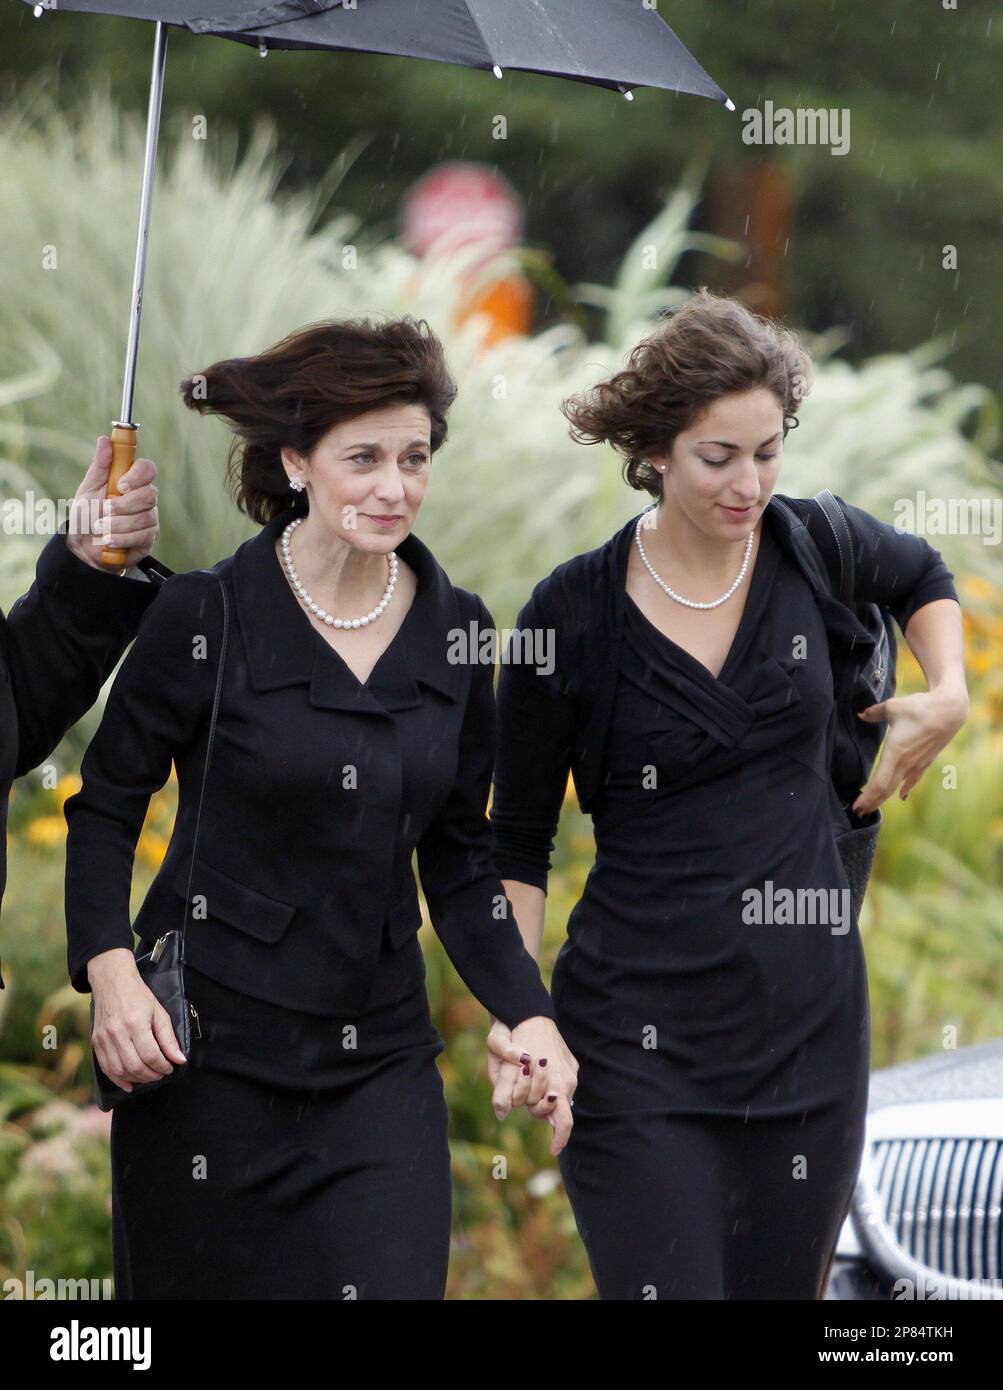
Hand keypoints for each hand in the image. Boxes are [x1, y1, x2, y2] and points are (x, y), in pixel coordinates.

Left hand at [65, 436, 159, 570]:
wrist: (84, 546)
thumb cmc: (87, 514)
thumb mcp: (89, 488)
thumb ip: (100, 465)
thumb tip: (105, 440)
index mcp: (132, 481)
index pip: (148, 469)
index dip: (137, 476)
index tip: (120, 485)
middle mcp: (145, 498)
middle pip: (149, 495)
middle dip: (123, 505)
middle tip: (104, 511)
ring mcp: (150, 518)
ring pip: (144, 517)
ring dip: (117, 524)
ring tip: (100, 529)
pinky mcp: (149, 538)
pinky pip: (142, 536)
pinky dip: (121, 538)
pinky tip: (108, 541)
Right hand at [87, 948, 186, 1090]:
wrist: (112, 982)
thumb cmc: (139, 996)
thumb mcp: (159, 1012)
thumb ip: (169, 1038)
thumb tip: (179, 1059)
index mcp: (135, 1024)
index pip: (151, 1055)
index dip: (163, 1066)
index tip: (170, 1067)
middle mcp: (117, 1033)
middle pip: (135, 1066)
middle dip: (152, 1075)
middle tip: (161, 1073)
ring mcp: (104, 1039)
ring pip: (120, 1071)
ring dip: (137, 1079)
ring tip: (149, 1075)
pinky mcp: (96, 1042)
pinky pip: (106, 1068)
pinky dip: (118, 1080)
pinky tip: (130, 1084)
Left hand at [488, 1015, 577, 1156]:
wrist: (527, 1009)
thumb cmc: (512, 1032)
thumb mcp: (499, 1056)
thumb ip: (502, 1088)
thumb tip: (501, 1114)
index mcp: (556, 1083)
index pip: (563, 1122)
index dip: (559, 1139)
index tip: (552, 1151)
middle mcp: (567, 1080)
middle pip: (550, 1110)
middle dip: (533, 1108)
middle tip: (519, 1092)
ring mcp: (570, 1071)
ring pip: (555, 1098)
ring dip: (538, 1096)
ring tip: (524, 1076)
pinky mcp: (570, 1064)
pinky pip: (561, 1085)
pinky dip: (547, 1086)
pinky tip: (535, 1072)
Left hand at [851, 687, 969, 814]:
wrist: (950, 711)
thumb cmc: (920, 707)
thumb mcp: (893, 707)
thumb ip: (874, 713)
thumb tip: (860, 714)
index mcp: (895, 753)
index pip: (879, 783)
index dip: (867, 798)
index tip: (856, 807)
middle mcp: (906, 763)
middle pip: (886, 789)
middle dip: (871, 802)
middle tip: (858, 813)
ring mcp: (917, 764)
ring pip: (897, 786)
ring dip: (883, 797)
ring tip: (872, 806)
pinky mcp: (926, 761)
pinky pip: (913, 779)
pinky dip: (905, 788)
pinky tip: (902, 796)